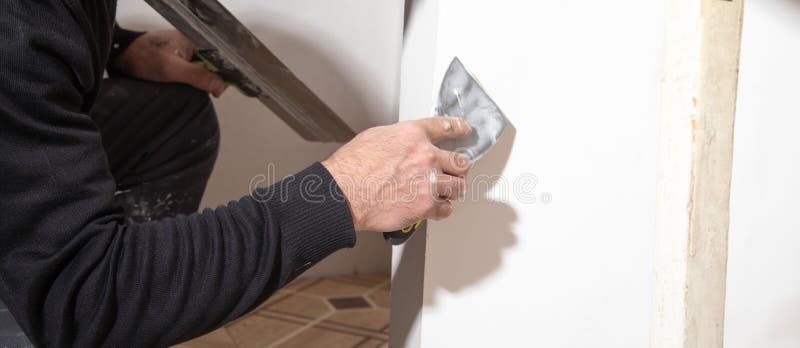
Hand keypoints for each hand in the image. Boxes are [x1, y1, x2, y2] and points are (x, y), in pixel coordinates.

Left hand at [114, 30, 225, 96]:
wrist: (118, 57)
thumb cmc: (142, 58)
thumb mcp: (172, 69)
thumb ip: (198, 76)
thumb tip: (221, 86)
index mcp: (194, 41)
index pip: (218, 60)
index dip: (220, 77)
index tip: (216, 91)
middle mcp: (190, 46)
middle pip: (209, 68)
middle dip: (205, 82)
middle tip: (195, 91)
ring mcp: (181, 54)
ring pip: (197, 73)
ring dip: (193, 84)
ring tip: (183, 89)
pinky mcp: (173, 62)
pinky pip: (186, 75)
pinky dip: (184, 83)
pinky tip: (178, 88)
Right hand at [322, 117, 472, 231]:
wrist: (344, 194)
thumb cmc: (352, 168)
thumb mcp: (374, 138)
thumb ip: (398, 140)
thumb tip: (403, 146)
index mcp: (413, 136)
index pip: (444, 127)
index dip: (458, 128)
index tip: (464, 129)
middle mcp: (425, 157)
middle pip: (461, 162)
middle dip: (459, 168)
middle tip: (454, 173)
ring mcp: (428, 182)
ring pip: (458, 187)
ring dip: (452, 190)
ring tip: (444, 192)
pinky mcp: (425, 206)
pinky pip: (446, 209)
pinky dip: (442, 209)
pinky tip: (435, 207)